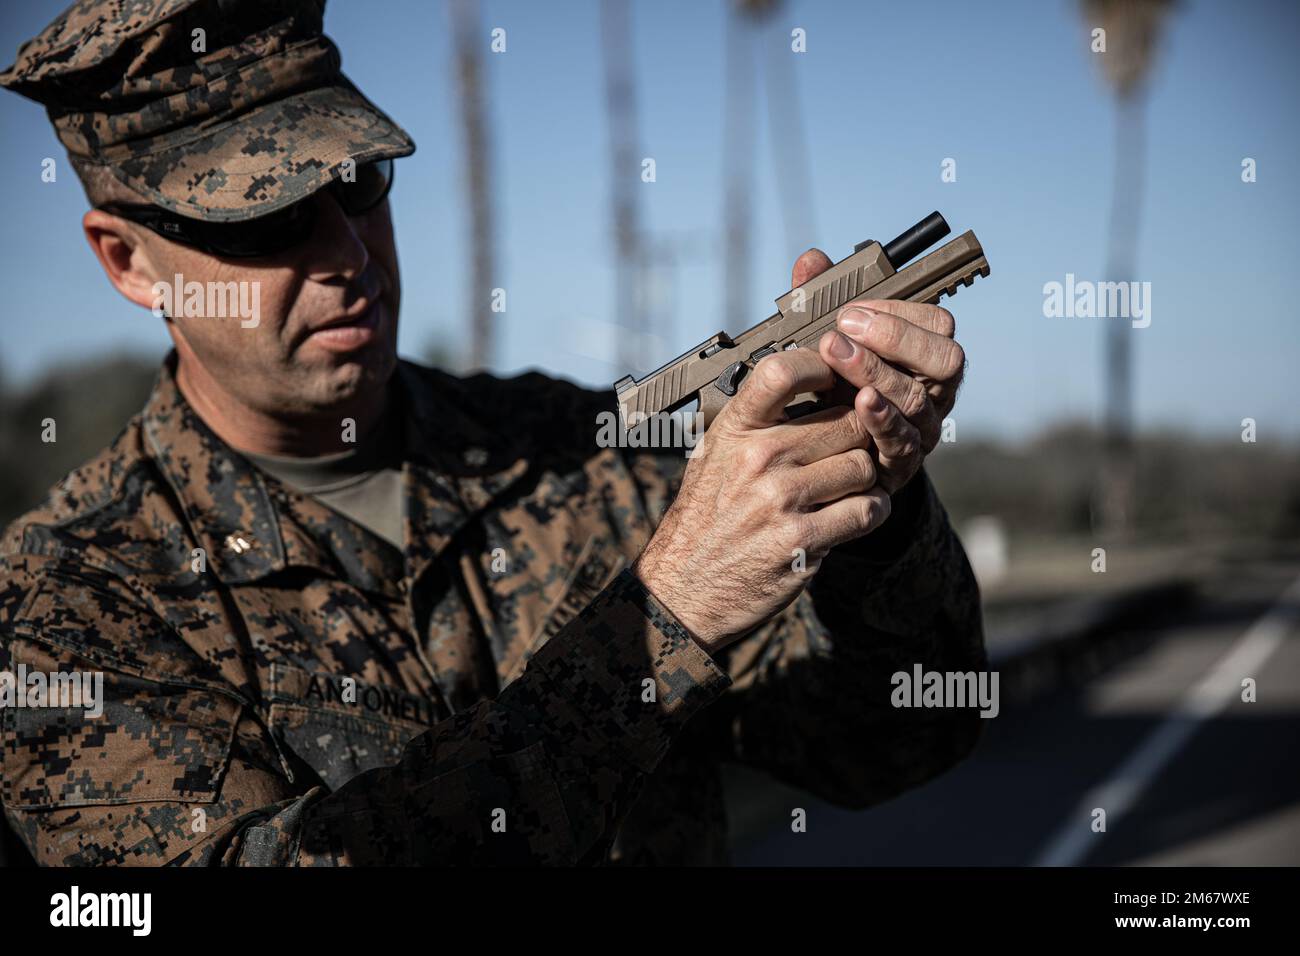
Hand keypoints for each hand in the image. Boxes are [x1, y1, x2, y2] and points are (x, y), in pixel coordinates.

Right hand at [634, 345, 890, 652]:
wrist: (683, 588)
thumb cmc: (706, 518)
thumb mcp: (716, 455)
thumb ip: (759, 420)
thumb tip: (814, 380)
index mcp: (735, 429)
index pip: (783, 370)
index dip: (824, 368)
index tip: (838, 380)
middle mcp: (757, 457)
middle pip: (847, 420)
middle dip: (858, 437)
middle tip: (850, 452)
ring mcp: (780, 498)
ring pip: (863, 465)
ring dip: (866, 480)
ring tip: (846, 490)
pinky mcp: (803, 539)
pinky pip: (868, 509)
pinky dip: (869, 512)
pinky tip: (850, 516)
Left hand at [797, 250, 966, 492]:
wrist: (819, 455)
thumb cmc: (831, 388)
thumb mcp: (826, 343)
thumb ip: (818, 301)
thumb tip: (810, 260)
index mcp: (923, 356)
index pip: (937, 324)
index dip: (898, 312)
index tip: (850, 310)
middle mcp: (934, 391)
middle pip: (946, 360)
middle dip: (896, 339)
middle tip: (845, 326)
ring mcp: (921, 429)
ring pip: (919, 399)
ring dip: (877, 372)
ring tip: (836, 354)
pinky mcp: (900, 464)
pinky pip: (902, 441)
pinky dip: (882, 419)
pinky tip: (859, 402)